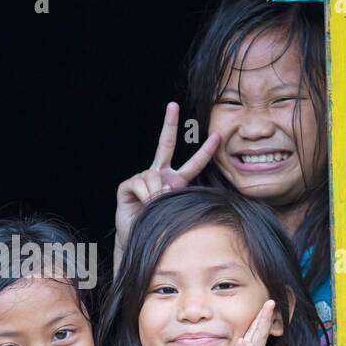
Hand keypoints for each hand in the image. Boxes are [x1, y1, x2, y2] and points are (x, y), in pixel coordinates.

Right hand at [115, 104, 220, 253]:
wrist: (137, 239)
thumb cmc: (159, 226)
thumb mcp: (173, 210)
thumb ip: (172, 196)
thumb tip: (163, 184)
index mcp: (175, 181)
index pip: (193, 164)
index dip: (206, 151)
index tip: (218, 136)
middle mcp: (159, 174)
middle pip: (165, 144)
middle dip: (169, 123)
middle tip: (172, 105)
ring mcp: (142, 177)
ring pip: (154, 177)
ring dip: (156, 194)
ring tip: (154, 207)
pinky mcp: (128, 185)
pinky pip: (142, 183)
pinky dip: (145, 196)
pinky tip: (141, 204)